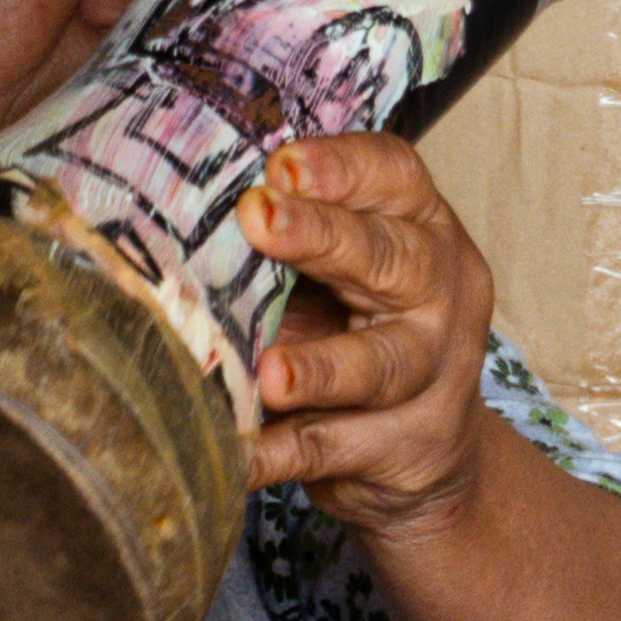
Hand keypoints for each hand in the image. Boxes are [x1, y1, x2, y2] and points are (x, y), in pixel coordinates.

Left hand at [237, 135, 497, 549]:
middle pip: (392, 260)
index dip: (341, 168)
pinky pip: (331, 448)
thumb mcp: (336, 275)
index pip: (396, 178)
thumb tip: (180, 215)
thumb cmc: (358, 334)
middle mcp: (440, 294)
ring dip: (321, 368)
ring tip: (269, 373)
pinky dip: (278, 452)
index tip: (280, 165)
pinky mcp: (404, 449)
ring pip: (379, 365)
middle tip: (259, 219)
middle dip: (325, 237)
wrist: (425, 455)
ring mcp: (433, 376)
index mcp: (422, 228)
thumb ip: (286, 244)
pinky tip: (237, 453)